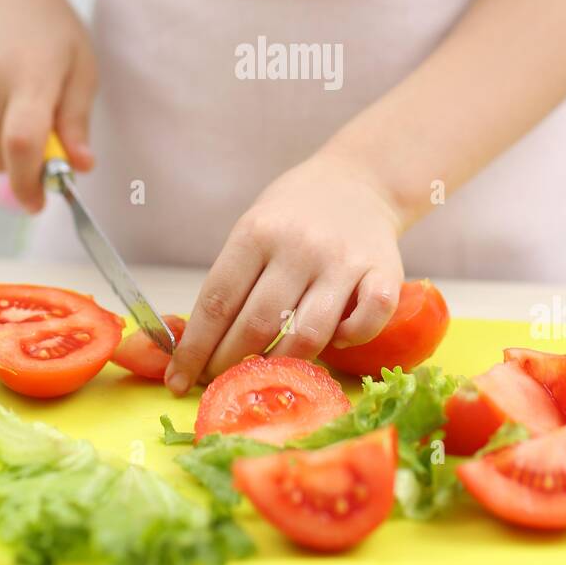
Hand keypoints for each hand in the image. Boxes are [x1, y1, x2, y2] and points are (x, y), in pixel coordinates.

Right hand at [0, 0, 96, 210]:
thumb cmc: (48, 23)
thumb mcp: (81, 67)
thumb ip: (76, 121)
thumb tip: (79, 166)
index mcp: (32, 76)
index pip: (24, 146)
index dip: (30, 184)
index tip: (39, 202)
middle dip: (15, 167)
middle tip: (36, 148)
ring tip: (13, 98)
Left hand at [164, 152, 404, 393]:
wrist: (360, 180)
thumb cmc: (295, 213)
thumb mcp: (254, 228)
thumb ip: (232, 279)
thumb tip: (197, 346)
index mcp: (257, 232)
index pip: (217, 303)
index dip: (196, 349)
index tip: (180, 379)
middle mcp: (299, 246)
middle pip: (257, 325)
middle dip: (230, 366)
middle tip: (220, 384)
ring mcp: (344, 261)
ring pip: (308, 336)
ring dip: (283, 368)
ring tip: (268, 376)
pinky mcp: (385, 272)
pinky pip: (368, 322)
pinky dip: (349, 341)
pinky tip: (335, 340)